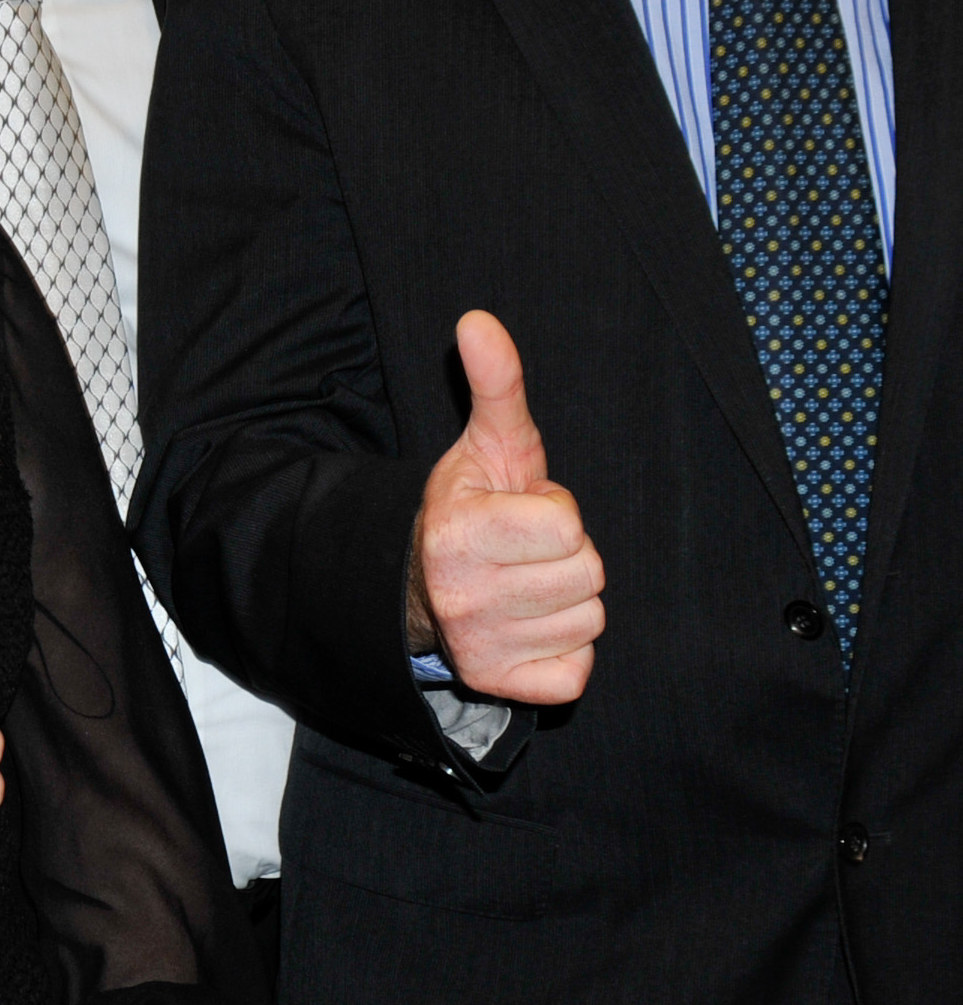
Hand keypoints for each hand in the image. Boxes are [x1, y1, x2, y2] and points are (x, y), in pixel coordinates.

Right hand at [409, 311, 601, 703]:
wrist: (415, 582)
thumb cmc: (466, 508)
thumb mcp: (485, 445)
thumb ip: (496, 384)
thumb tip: (478, 319)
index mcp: (461, 534)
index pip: (567, 526)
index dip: (555, 512)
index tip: (521, 513)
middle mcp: (464, 596)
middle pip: (587, 574)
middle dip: (567, 557)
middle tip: (525, 550)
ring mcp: (480, 647)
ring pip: (588, 621)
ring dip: (567, 602)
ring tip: (525, 584)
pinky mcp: (500, 685)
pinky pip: (577, 673)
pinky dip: (564, 652)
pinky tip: (530, 626)